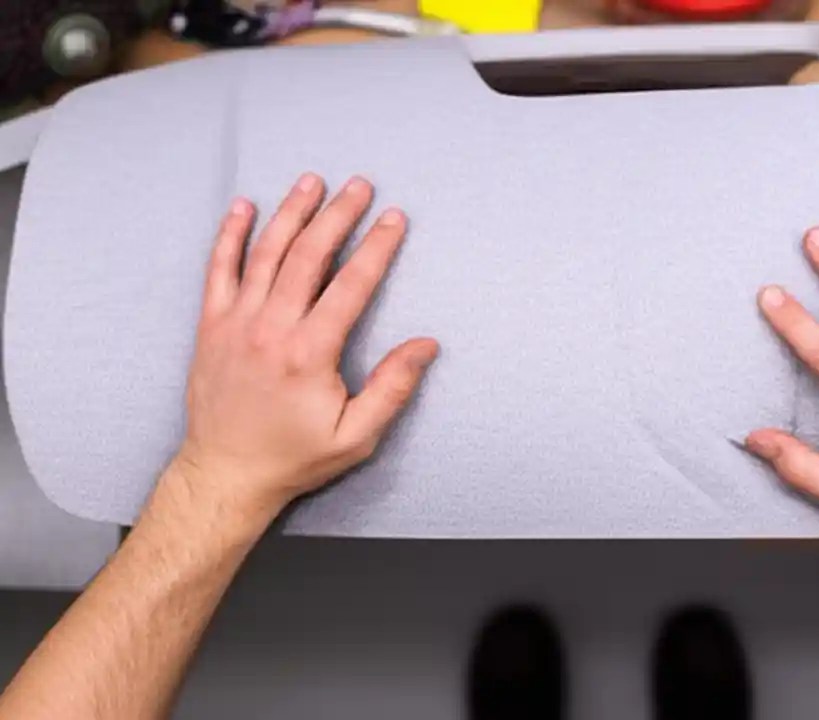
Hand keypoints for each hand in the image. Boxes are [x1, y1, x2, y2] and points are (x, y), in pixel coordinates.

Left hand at [170, 173, 438, 520]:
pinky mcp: (211, 327)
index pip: (350, 285)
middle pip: (308, 256)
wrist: (225, 474)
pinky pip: (218, 270)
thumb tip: (426, 345)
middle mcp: (269, 329)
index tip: (394, 219)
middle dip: (337, 216)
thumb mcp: (356, 436)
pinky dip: (230, 236)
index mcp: (308, 353)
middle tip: (359, 186)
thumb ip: (392, 388)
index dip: (376, 247)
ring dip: (291, 213)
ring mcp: (235, 323)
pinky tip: (244, 207)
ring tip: (312, 182)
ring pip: (265, 254)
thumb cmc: (294, 458)